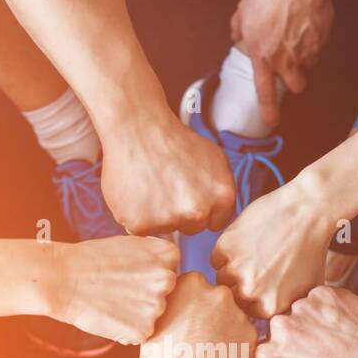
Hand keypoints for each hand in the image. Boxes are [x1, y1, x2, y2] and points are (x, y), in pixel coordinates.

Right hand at [56, 236, 179, 344]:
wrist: (63, 279)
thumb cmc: (91, 260)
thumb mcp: (129, 244)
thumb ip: (153, 255)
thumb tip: (167, 266)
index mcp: (168, 255)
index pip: (170, 270)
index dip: (149, 274)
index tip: (130, 274)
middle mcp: (167, 279)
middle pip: (165, 294)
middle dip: (147, 294)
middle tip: (120, 290)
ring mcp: (157, 306)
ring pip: (153, 314)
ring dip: (137, 313)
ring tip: (112, 302)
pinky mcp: (144, 329)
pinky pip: (141, 333)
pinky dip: (127, 329)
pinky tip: (110, 316)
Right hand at [100, 114, 234, 235]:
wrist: (138, 128)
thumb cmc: (174, 140)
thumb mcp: (215, 159)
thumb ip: (221, 189)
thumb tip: (219, 213)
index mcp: (222, 197)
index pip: (215, 222)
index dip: (200, 209)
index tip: (187, 193)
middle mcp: (198, 212)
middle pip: (191, 228)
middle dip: (180, 213)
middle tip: (165, 185)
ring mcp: (169, 220)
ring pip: (165, 229)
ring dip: (156, 215)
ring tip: (149, 185)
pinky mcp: (142, 224)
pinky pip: (140, 229)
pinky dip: (135, 215)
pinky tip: (135, 192)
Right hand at [136, 272, 257, 357]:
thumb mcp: (157, 318)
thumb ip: (177, 301)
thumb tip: (186, 300)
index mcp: (192, 283)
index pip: (198, 287)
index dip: (192, 307)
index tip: (186, 323)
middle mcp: (218, 293)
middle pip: (219, 301)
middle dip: (212, 316)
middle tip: (198, 340)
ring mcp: (238, 315)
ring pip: (234, 320)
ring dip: (225, 333)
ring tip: (207, 355)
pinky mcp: (252, 338)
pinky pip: (244, 339)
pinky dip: (235, 350)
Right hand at [212, 178, 332, 317]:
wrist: (307, 213)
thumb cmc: (310, 252)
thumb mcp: (306, 292)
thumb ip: (285, 313)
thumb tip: (270, 332)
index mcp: (269, 308)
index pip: (248, 313)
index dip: (255, 298)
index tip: (265, 282)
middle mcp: (251, 293)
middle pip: (233, 297)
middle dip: (243, 284)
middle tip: (260, 265)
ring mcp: (237, 269)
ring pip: (222, 279)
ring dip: (233, 268)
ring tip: (256, 253)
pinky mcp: (226, 247)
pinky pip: (217, 258)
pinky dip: (228, 251)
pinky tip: (249, 241)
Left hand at [231, 0, 334, 125]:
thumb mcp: (244, 11)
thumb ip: (238, 27)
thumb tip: (235, 34)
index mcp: (263, 57)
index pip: (265, 94)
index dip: (269, 111)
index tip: (271, 120)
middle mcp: (285, 61)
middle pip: (297, 86)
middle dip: (296, 81)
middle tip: (293, 70)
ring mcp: (306, 53)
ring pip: (309, 66)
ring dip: (306, 58)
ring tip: (299, 36)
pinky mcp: (322, 42)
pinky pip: (319, 48)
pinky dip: (315, 41)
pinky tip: (308, 24)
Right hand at [256, 285, 357, 357]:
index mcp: (266, 357)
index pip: (266, 348)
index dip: (284, 353)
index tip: (299, 357)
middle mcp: (279, 328)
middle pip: (281, 326)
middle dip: (297, 335)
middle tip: (320, 348)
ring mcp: (301, 308)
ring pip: (301, 310)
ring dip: (313, 321)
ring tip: (335, 339)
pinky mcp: (322, 294)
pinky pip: (320, 298)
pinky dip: (330, 309)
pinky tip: (342, 326)